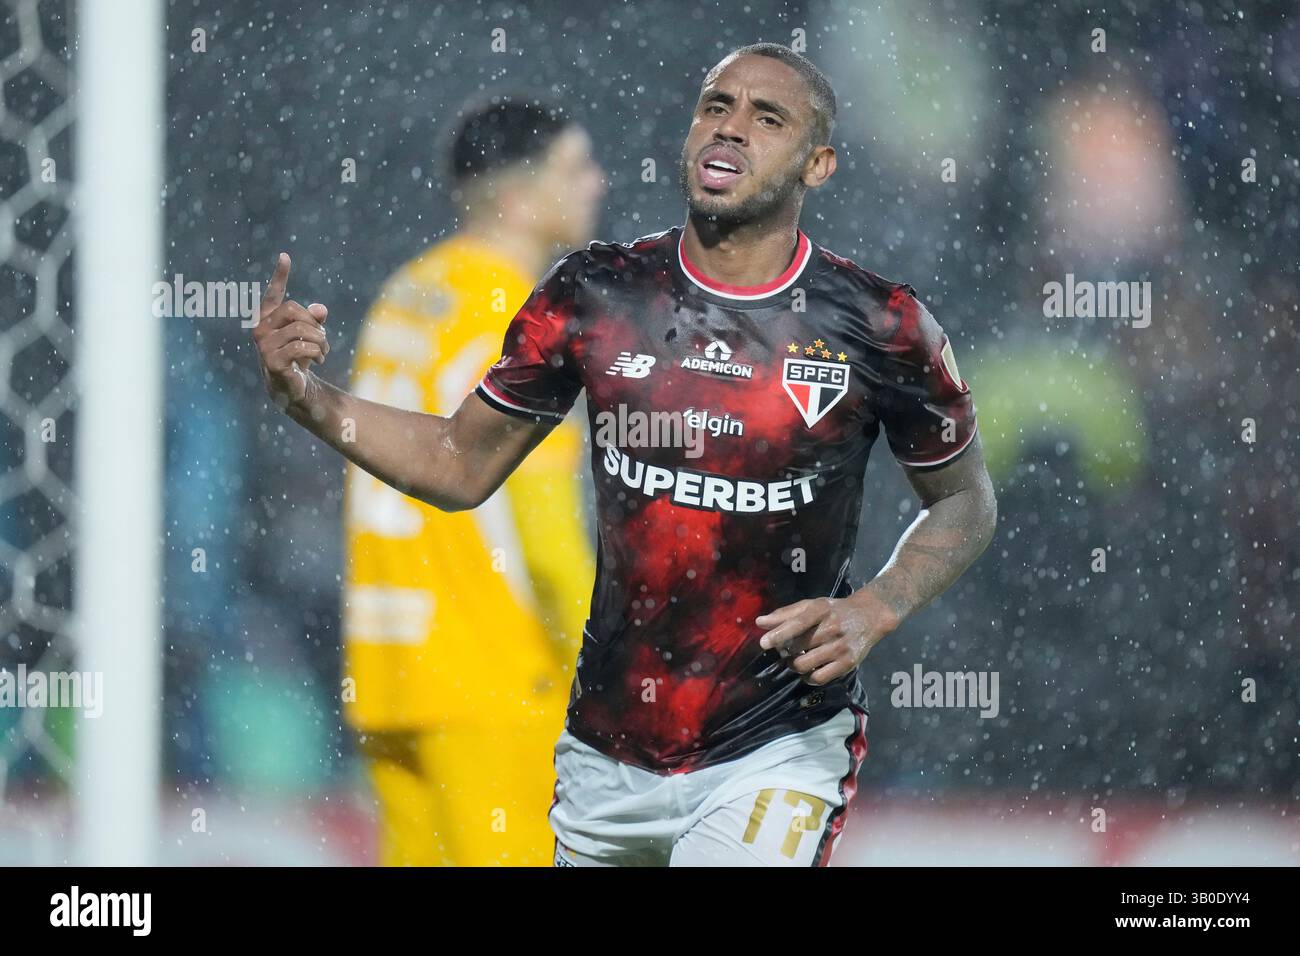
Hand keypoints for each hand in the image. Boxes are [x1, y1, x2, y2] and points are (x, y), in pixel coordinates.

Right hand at [251, 253, 330, 409]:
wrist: (293, 387)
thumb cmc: (300, 357)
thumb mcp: (310, 335)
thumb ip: (315, 319)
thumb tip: (321, 309)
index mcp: (268, 319)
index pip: (273, 294)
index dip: (279, 275)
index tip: (285, 256)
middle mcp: (260, 329)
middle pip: (293, 309)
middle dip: (313, 323)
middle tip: (323, 338)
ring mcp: (264, 346)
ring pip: (300, 329)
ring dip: (320, 340)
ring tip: (323, 352)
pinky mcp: (271, 361)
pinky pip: (301, 347)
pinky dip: (316, 352)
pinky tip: (319, 360)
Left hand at [755, 588, 900, 684]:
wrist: (869, 616)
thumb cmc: (834, 610)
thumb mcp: (812, 605)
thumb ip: (785, 614)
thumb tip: (760, 622)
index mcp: (821, 610)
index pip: (797, 623)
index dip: (779, 634)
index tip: (763, 643)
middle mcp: (832, 628)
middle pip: (798, 646)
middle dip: (784, 651)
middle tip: (784, 650)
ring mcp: (841, 647)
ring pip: (805, 664)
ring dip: (793, 665)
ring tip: (794, 659)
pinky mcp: (848, 663)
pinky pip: (819, 678)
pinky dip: (807, 677)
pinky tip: (807, 671)